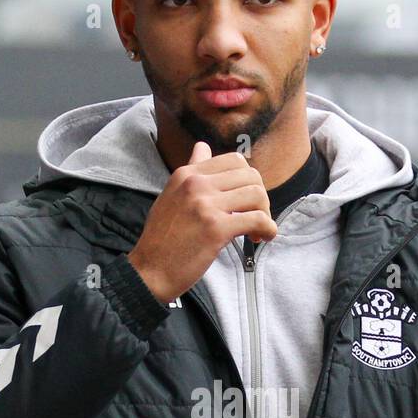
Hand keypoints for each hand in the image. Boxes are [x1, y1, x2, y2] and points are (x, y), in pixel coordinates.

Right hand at [127, 139, 277, 302]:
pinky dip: (267, 229)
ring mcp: (206, 205)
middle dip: (260, 197)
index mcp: (186, 174)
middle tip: (255, 217)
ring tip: (257, 231)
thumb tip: (203, 147)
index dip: (247, 180)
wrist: (150, 270)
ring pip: (257, 194)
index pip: (234, 161)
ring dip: (265, 213)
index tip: (245, 201)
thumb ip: (191, 171)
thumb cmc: (162, 239)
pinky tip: (262, 238)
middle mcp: (196, 184)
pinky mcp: (216, 228)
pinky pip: (257, 220)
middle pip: (250, 176)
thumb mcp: (171, 195)